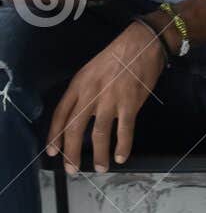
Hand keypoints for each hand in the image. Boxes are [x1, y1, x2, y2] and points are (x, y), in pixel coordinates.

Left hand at [45, 21, 165, 172]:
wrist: (143, 44)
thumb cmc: (118, 55)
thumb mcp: (91, 70)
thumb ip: (84, 92)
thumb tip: (82, 114)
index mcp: (78, 85)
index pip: (60, 115)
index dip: (54, 136)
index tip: (53, 151)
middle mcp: (90, 94)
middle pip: (74, 129)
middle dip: (71, 153)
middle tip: (72, 169)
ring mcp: (110, 100)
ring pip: (98, 134)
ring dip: (99, 155)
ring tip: (100, 168)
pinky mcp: (130, 104)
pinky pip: (124, 130)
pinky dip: (122, 146)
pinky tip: (121, 156)